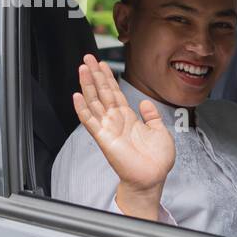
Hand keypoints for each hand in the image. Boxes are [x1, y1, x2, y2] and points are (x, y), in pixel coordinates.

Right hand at [71, 54, 174, 215]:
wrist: (153, 178)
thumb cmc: (156, 160)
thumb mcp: (160, 131)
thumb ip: (152, 116)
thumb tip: (146, 103)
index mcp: (128, 117)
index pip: (114, 92)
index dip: (108, 77)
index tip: (102, 63)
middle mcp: (115, 120)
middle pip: (101, 92)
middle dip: (95, 74)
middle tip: (87, 58)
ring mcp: (108, 128)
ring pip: (94, 102)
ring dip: (87, 85)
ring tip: (82, 69)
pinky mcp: (104, 139)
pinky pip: (90, 122)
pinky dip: (82, 109)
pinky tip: (77, 96)